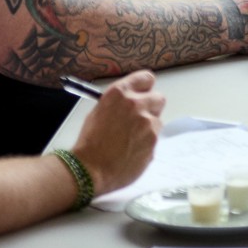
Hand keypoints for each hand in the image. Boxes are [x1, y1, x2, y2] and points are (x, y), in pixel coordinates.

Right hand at [70, 71, 163, 194]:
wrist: (89, 169)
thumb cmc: (89, 142)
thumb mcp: (99, 112)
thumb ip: (119, 103)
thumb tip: (132, 101)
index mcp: (119, 93)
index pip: (146, 78)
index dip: (145, 88)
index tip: (143, 93)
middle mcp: (136, 104)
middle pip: (158, 98)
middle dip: (151, 107)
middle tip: (139, 118)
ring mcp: (147, 122)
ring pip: (157, 120)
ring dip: (148, 127)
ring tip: (130, 140)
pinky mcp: (154, 140)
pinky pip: (155, 138)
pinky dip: (146, 143)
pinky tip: (131, 150)